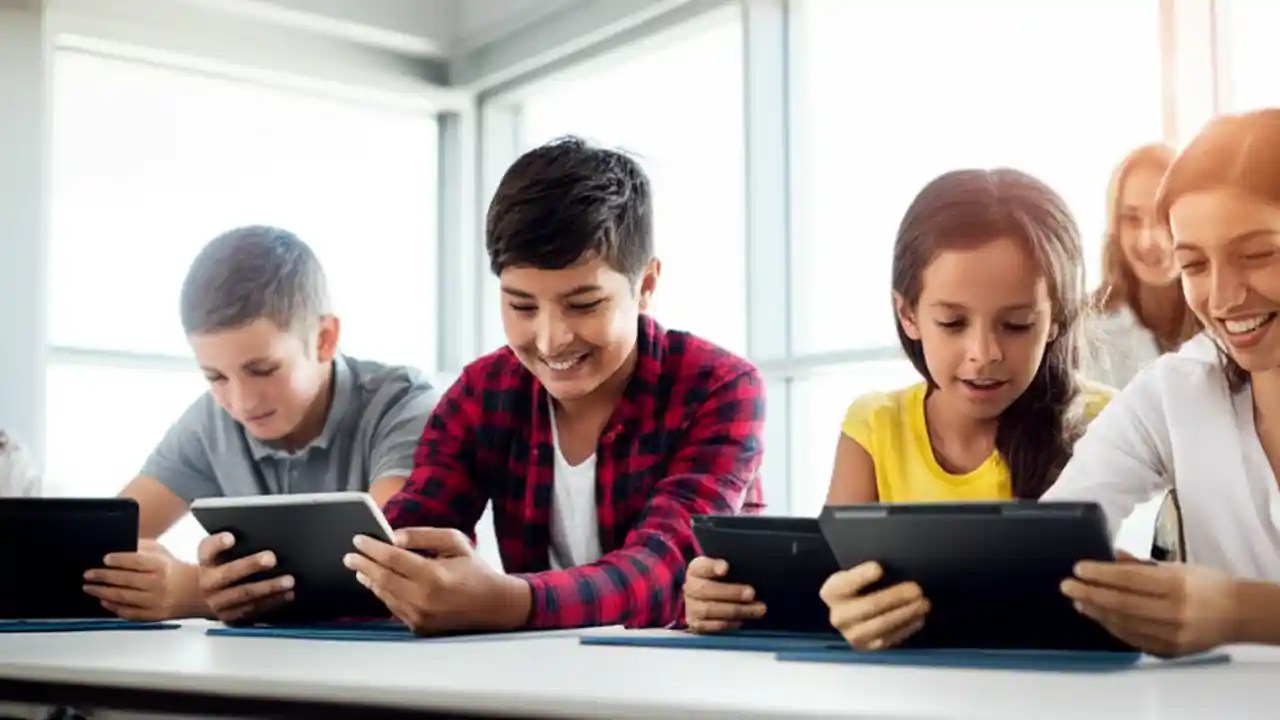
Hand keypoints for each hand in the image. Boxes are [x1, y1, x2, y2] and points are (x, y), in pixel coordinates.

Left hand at [82, 540, 202, 619]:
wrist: (196, 592)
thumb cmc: (176, 570)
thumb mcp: (162, 552)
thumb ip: (141, 547)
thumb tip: (119, 545)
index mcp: (161, 566)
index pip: (135, 561)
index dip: (118, 560)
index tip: (104, 559)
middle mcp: (158, 584)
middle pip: (124, 580)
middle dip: (102, 577)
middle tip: (89, 575)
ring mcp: (155, 601)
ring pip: (123, 597)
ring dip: (102, 592)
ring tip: (90, 588)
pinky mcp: (153, 615)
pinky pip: (128, 613)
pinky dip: (114, 607)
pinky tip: (105, 601)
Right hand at [197, 532, 294, 624]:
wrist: (199, 594)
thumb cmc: (218, 565)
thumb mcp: (217, 551)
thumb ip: (230, 542)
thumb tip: (261, 527)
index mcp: (206, 560)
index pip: (208, 549)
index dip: (218, 543)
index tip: (230, 538)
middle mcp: (209, 582)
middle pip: (228, 574)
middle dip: (250, 565)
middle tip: (271, 558)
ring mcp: (218, 602)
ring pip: (244, 595)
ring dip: (268, 588)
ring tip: (288, 580)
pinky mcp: (231, 616)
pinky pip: (253, 610)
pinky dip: (272, 602)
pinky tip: (288, 594)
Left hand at [343, 528, 530, 634]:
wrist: (493, 605)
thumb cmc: (474, 570)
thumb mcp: (455, 542)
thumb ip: (423, 536)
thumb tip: (393, 538)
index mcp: (433, 575)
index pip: (392, 558)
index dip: (372, 547)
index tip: (359, 539)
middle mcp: (423, 599)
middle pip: (382, 578)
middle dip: (363, 564)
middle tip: (350, 556)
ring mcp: (420, 616)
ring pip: (384, 595)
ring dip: (370, 580)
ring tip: (360, 568)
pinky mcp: (419, 627)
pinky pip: (394, 607)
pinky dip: (384, 594)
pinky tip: (378, 583)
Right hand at [683, 556, 765, 632]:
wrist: (709, 600)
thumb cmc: (722, 582)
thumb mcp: (725, 570)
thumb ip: (734, 568)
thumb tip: (739, 570)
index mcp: (696, 570)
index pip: (702, 566)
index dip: (713, 567)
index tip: (726, 568)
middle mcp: (689, 588)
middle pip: (705, 589)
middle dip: (731, 592)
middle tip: (751, 593)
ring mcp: (691, 607)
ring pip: (708, 609)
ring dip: (735, 610)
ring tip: (756, 610)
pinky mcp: (695, 624)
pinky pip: (709, 626)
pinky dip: (726, 624)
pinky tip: (742, 620)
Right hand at [819, 561, 929, 649]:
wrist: (854, 611)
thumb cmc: (861, 586)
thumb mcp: (857, 574)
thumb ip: (868, 571)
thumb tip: (889, 569)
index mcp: (832, 592)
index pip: (845, 583)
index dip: (861, 576)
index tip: (879, 568)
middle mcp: (838, 616)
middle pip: (869, 606)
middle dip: (895, 597)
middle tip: (916, 589)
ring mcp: (852, 635)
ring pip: (881, 625)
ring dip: (906, 614)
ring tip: (923, 603)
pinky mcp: (867, 647)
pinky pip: (889, 639)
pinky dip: (906, 628)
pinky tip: (918, 618)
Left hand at [1062, 551, 1241, 656]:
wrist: (1239, 614)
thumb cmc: (1207, 584)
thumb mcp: (1177, 566)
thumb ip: (1142, 566)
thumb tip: (1112, 557)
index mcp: (1175, 585)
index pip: (1128, 580)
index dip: (1100, 574)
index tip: (1078, 569)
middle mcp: (1172, 612)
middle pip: (1121, 604)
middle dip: (1089, 594)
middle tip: (1067, 586)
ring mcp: (1170, 634)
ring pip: (1123, 624)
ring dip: (1097, 612)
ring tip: (1080, 601)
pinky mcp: (1170, 650)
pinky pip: (1133, 639)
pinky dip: (1113, 627)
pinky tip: (1100, 617)